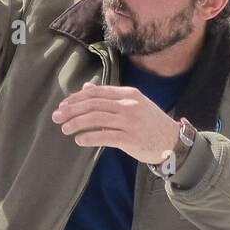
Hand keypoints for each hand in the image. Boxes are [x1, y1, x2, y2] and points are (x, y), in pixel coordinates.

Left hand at [50, 83, 182, 165]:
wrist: (172, 141)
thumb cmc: (149, 122)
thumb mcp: (133, 104)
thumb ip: (110, 96)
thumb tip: (86, 88)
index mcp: (128, 94)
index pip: (96, 93)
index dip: (76, 98)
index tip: (63, 105)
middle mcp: (129, 105)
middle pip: (93, 104)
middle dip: (72, 110)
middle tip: (56, 117)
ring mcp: (130, 122)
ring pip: (97, 119)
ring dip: (77, 123)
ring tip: (64, 129)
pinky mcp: (131, 139)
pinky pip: (105, 136)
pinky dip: (90, 138)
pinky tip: (79, 140)